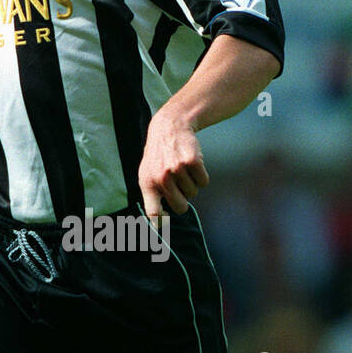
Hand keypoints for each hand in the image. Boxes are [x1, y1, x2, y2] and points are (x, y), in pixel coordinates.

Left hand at [138, 105, 209, 219]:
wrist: (169, 127)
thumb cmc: (158, 156)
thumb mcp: (147, 174)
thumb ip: (152, 197)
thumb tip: (158, 225)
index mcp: (148, 183)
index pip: (154, 213)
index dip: (162, 222)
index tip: (168, 221)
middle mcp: (161, 178)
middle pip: (180, 207)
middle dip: (183, 200)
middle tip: (179, 185)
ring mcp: (177, 169)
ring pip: (194, 193)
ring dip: (191, 183)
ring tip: (182, 168)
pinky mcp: (192, 162)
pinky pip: (204, 182)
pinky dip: (202, 176)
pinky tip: (192, 164)